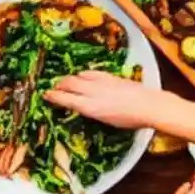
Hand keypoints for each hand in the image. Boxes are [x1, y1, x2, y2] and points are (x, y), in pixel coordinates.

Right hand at [43, 71, 162, 129]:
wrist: (149, 105)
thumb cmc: (130, 120)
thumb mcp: (106, 121)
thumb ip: (91, 111)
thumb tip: (82, 106)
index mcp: (91, 107)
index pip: (66, 99)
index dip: (54, 97)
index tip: (45, 95)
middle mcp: (92, 92)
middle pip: (69, 84)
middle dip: (59, 86)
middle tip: (53, 88)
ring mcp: (101, 82)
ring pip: (78, 76)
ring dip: (69, 79)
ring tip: (65, 82)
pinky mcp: (109, 76)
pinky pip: (90, 72)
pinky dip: (83, 74)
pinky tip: (83, 76)